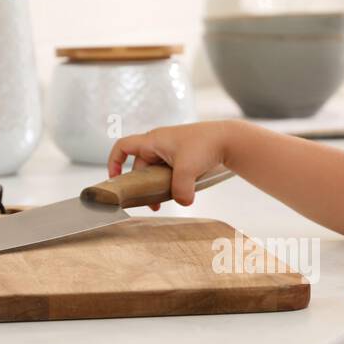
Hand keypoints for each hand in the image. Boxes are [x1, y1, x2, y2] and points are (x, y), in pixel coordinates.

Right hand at [107, 120, 238, 211]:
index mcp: (153, 141)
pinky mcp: (183, 157)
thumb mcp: (188, 170)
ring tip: (162, 203)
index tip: (115, 181)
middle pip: (140, 166)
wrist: (229, 139)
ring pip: (155, 171)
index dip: (114, 162)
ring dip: (156, 187)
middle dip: (141, 186)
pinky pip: (169, 172)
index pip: (123, 147)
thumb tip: (182, 202)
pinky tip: (179, 195)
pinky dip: (170, 184)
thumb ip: (180, 190)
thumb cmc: (206, 144)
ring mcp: (171, 151)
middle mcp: (159, 144)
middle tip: (149, 204)